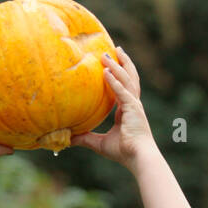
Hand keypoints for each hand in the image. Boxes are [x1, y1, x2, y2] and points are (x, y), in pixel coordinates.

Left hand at [71, 48, 155, 167]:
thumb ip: (86, 138)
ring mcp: (134, 106)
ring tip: (108, 54)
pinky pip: (122, 92)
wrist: (139, 159)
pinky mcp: (133, 109)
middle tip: (116, 49)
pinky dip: (114, 81)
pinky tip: (106, 72)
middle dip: (124, 62)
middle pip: (130, 78)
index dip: (120, 74)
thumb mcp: (100, 144)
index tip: (113, 62)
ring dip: (117, 66)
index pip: (124, 87)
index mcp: (128, 110)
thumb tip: (68, 139)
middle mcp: (133, 105)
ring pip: (126, 80)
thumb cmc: (124, 153)